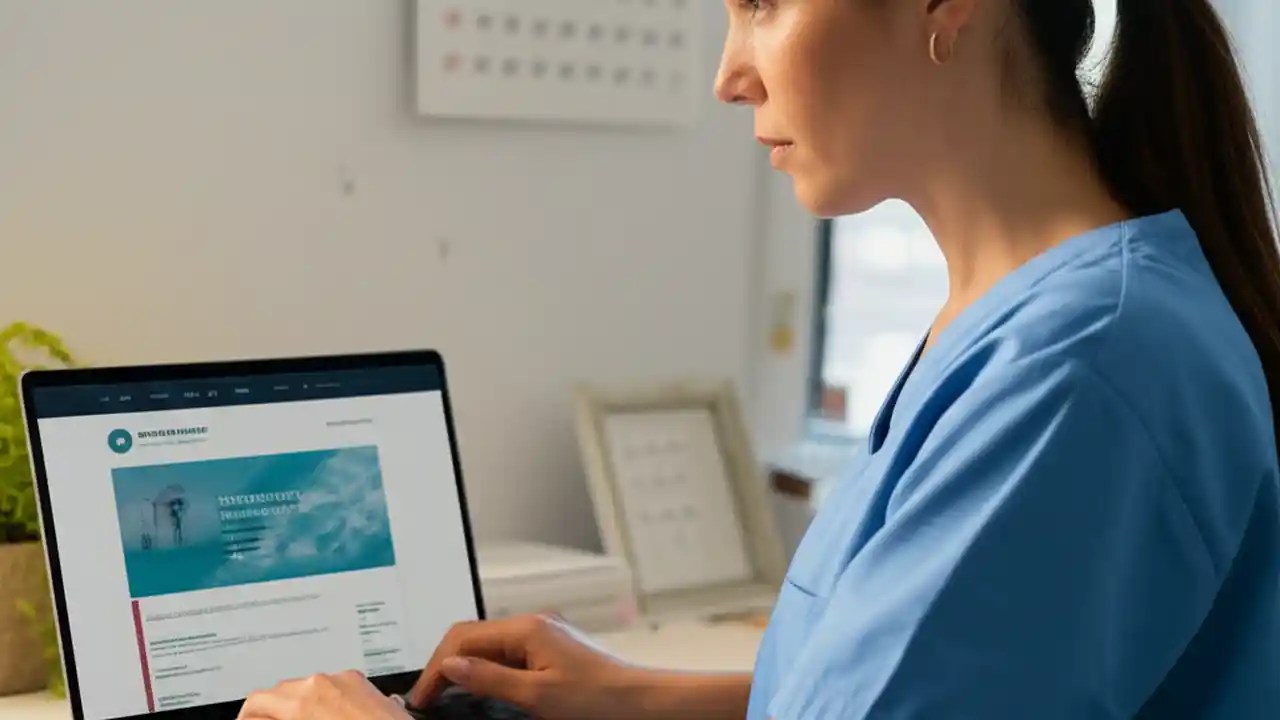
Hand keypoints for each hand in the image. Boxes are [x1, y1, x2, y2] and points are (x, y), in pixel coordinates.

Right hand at [237, 670, 409, 719]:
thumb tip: (263, 719)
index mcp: (299, 704)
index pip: (256, 702)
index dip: (248, 717)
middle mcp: (318, 684)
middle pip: (279, 691)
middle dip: (272, 711)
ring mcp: (341, 678)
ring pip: (305, 686)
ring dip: (298, 704)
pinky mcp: (360, 680)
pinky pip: (330, 685)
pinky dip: (322, 698)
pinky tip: (329, 716)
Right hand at [410, 613, 646, 719]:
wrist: (640, 701)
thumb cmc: (596, 699)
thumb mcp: (536, 696)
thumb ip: (489, 679)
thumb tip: (451, 666)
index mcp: (527, 628)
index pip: (464, 638)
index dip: (437, 667)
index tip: (422, 697)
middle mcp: (533, 624)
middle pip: (474, 637)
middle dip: (446, 664)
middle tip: (428, 698)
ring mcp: (544, 635)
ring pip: (489, 646)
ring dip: (465, 668)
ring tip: (447, 696)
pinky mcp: (552, 649)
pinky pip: (508, 654)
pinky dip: (487, 670)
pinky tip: (480, 690)